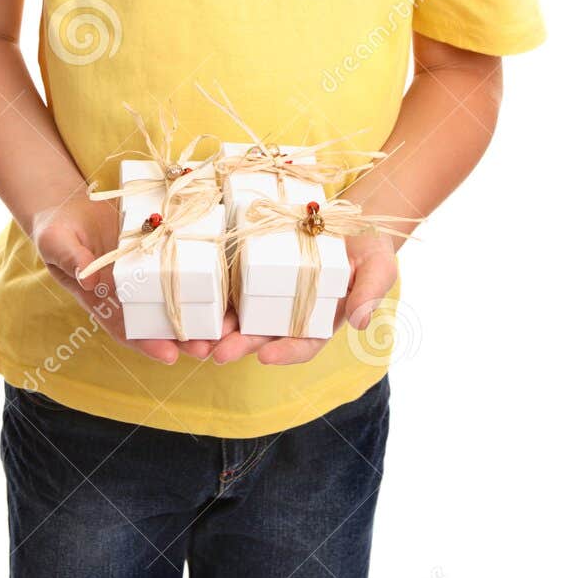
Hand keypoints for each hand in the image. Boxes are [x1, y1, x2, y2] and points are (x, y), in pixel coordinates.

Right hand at [31, 195, 232, 365]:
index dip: (146, 343)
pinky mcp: (154, 252)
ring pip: (172, 300)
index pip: (124, 328)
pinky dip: (199, 280)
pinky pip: (177, 268)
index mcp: (100, 299)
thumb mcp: (56, 242)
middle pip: (156, 322)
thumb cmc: (55, 229)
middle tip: (208, 349)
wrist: (66, 205)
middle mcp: (125, 293)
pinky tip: (222, 287)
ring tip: (224, 328)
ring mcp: (141, 274)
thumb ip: (72, 260)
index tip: (168, 355)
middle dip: (182, 339)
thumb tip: (90, 278)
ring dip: (196, 315)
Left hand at [210, 230, 397, 366]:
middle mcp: (294, 313)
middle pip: (265, 335)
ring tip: (198, 339)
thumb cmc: (371, 250)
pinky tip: (199, 301)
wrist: (354, 220)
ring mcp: (274, 293)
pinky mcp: (257, 270)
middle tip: (218, 353)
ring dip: (221, 329)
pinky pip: (234, 286)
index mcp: (323, 321)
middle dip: (241, 345)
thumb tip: (361, 324)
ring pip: (244, 316)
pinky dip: (217, 296)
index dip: (286, 352)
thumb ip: (370, 294)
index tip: (265, 356)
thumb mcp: (379, 269)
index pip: (304, 344)